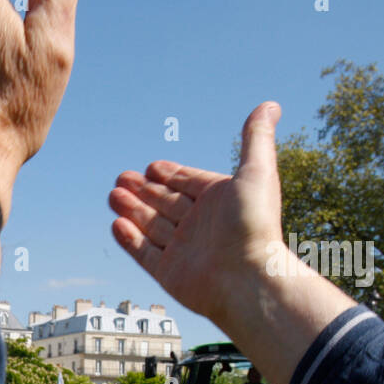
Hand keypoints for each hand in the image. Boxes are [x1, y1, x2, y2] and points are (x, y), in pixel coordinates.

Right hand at [108, 102, 286, 326]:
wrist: (247, 279)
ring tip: (113, 194)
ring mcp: (183, 251)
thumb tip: (270, 104)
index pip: (188, 183)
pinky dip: (130, 239)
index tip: (151, 166)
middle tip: (122, 177)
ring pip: (152, 225)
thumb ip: (256, 138)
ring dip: (132, 209)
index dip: (170, 174)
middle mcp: (201, 226)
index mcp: (220, 202)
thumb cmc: (254, 225)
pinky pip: (144, 254)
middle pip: (166, 203)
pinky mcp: (168, 274)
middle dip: (144, 190)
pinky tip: (117, 224)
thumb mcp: (256, 172)